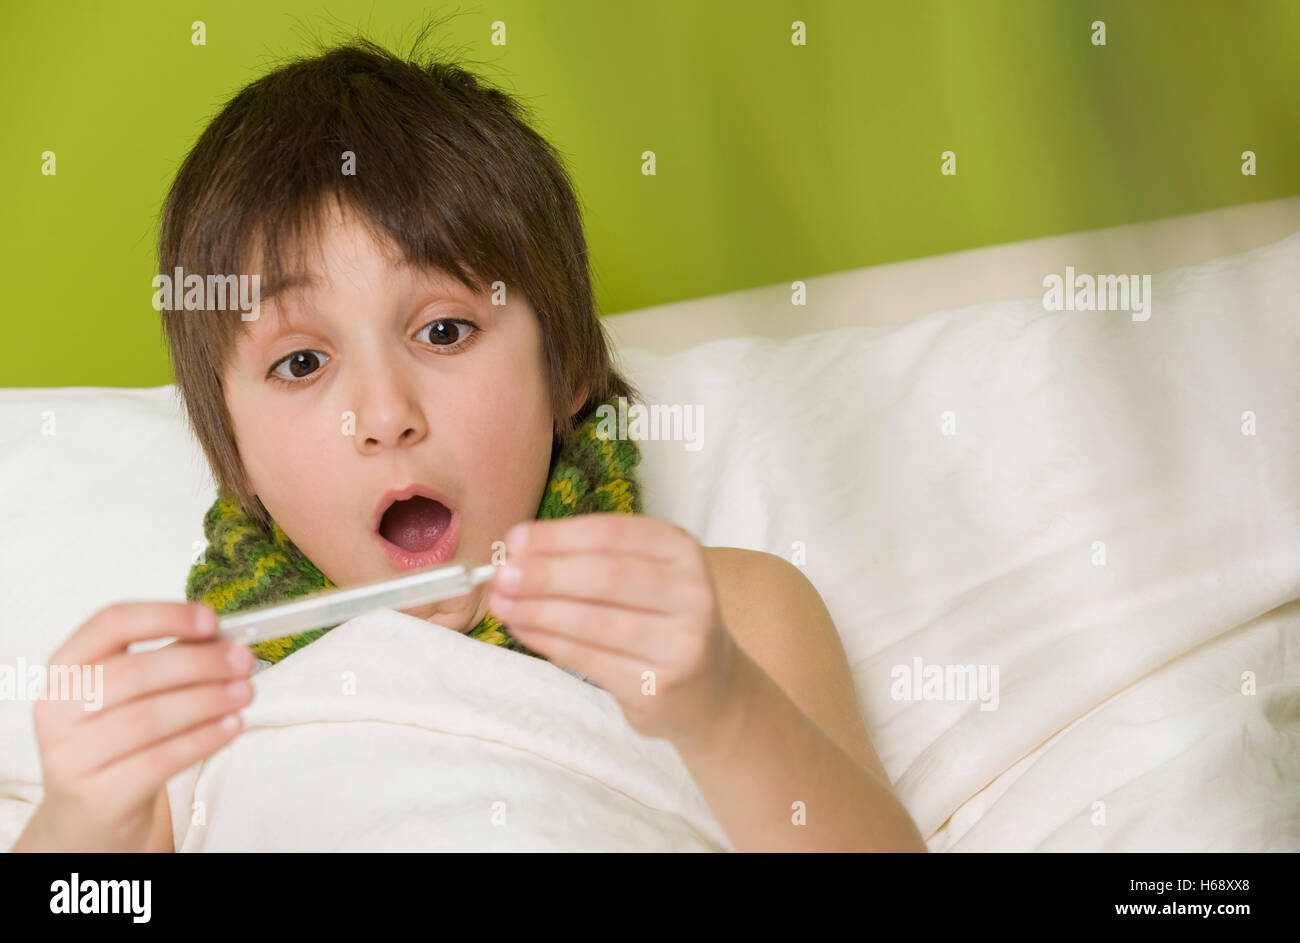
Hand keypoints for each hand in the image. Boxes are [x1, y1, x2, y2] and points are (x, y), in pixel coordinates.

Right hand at [13, 602, 254, 851]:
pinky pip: (159, 760)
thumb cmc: (119, 738)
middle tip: (243, 661)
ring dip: (208, 701)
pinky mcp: (97, 794)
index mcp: (66, 668)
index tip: (211, 619)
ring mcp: (71, 755)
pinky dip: (203, 739)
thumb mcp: (134, 692)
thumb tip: (226, 640)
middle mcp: (58, 708)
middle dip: (200, 663)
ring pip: (149, 718)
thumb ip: (173, 658)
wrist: (91, 810)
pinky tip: (231, 726)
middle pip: (135, 672)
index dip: (165, 616)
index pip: (110, 623)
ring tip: (245, 692)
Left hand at [487, 513, 743, 747]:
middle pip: (606, 576)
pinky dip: (548, 642)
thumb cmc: (659, 621)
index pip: (613, 534)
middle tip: (500, 576)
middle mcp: (691, 593)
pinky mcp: (659, 685)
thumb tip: (516, 555)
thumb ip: (588, 560)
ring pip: (593, 621)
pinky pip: (589, 659)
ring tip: (501, 604)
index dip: (559, 537)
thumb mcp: (643, 576)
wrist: (709, 689)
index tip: (514, 541)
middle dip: (545, 575)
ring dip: (537, 612)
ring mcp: (681, 643)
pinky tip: (524, 630)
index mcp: (682, 551)